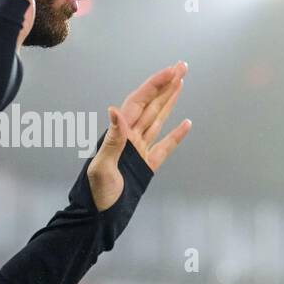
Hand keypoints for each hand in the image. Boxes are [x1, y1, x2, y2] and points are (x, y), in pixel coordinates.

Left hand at [87, 60, 191, 210]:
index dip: (155, 84)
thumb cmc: (96, 194)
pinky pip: (165, 146)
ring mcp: (140, 151)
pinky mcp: (147, 166)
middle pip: (151, 105)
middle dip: (166, 85)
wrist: (99, 216)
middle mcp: (130, 138)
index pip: (139, 101)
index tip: (171, 71)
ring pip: (158, 119)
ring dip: (170, 102)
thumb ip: (113, 139)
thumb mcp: (102, 167)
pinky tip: (187, 123)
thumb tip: (115, 110)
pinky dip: (176, 134)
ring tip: (181, 83)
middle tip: (182, 67)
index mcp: (120, 134)